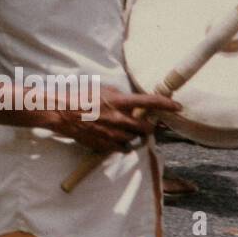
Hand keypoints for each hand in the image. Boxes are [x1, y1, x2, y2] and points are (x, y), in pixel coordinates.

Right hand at [46, 87, 179, 153]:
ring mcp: (112, 134)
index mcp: (119, 102)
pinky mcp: (105, 145)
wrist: (60, 112)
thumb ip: (118, 95)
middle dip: (148, 126)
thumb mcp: (100, 88)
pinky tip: (114, 137)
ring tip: (122, 129)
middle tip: (144, 123)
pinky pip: (122, 148)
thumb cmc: (78, 96)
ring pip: (134, 139)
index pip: (150, 102)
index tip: (177, 107)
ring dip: (133, 135)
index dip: (166, 104)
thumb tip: (129, 100)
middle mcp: (119, 119)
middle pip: (146, 128)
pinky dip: (121, 143)